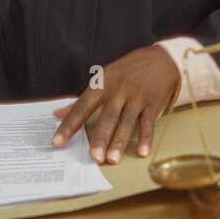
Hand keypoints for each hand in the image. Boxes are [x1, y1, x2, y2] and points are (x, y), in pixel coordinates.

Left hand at [51, 46, 180, 163]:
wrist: (162, 58)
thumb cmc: (128, 71)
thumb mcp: (104, 78)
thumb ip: (82, 99)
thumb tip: (57, 114)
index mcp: (102, 84)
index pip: (82, 107)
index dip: (69, 125)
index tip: (57, 142)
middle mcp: (119, 90)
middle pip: (107, 117)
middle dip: (100, 138)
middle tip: (94, 157)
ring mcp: (137, 96)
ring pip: (127, 122)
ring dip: (120, 142)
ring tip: (113, 159)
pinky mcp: (154, 102)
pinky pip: (149, 122)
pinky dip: (146, 138)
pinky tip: (143, 152)